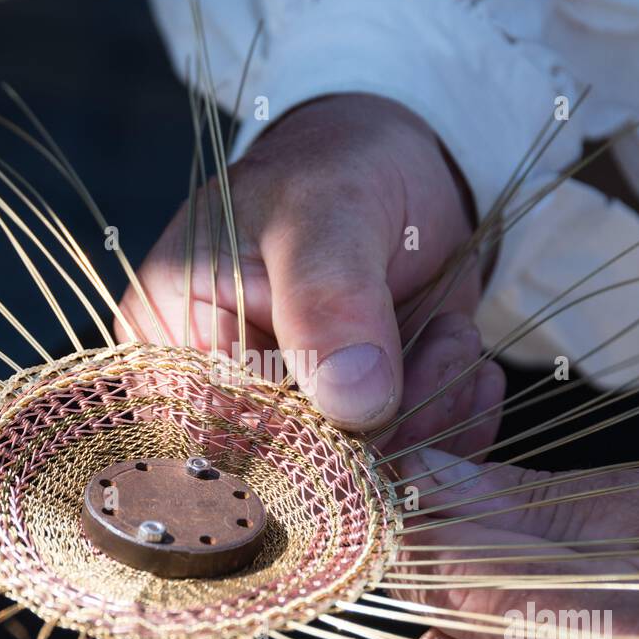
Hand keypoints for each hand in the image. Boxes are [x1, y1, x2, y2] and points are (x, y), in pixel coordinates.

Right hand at [121, 93, 503, 450]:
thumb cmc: (337, 166)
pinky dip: (452, 423)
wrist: (398, 169)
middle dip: (384, 422)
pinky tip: (467, 364)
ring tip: (455, 337)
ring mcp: (291, 414)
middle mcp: (221, 388)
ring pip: (358, 472)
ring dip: (429, 415)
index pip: (221, 430)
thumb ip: (329, 301)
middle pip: (293, 465)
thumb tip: (350, 404)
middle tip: (445, 343)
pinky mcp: (352, 425)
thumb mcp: (327, 210)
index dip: (304, 435)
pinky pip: (404, 463)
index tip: (378, 394)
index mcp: (172, 335)